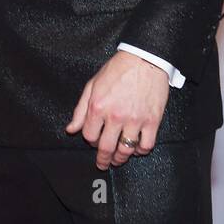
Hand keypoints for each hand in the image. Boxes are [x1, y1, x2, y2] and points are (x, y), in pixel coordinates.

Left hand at [66, 49, 169, 168]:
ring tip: (118, 159)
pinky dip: (140, 151)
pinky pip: (146, 145)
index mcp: (98, 107)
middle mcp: (115, 116)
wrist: (144, 60)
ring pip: (126, 150)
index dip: (89, 141)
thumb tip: (71, 129)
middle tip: (103, 164)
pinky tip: (136, 149)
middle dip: (103, 159)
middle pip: (106, 147)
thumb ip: (80, 110)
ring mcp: (135, 120)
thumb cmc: (117, 70)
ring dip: (121, 158)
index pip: (89, 135)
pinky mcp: (152, 121)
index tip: (92, 142)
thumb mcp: (92, 86)